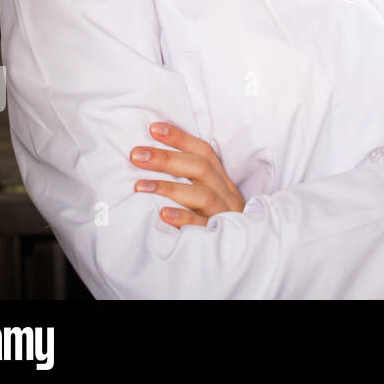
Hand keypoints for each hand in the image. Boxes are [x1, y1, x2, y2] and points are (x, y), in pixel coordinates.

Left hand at [131, 122, 245, 228]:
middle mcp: (225, 193)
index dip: (180, 138)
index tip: (153, 128)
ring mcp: (224, 214)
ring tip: (140, 186)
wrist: (247, 255)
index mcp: (221, 180)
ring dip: (170, 187)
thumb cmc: (216, 220)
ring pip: (203, 195)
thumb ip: (189, 181)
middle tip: (136, 154)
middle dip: (167, 159)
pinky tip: (162, 215)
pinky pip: (202, 226)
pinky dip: (183, 218)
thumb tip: (151, 160)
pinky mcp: (220, 236)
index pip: (204, 152)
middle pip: (202, 168)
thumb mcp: (208, 197)